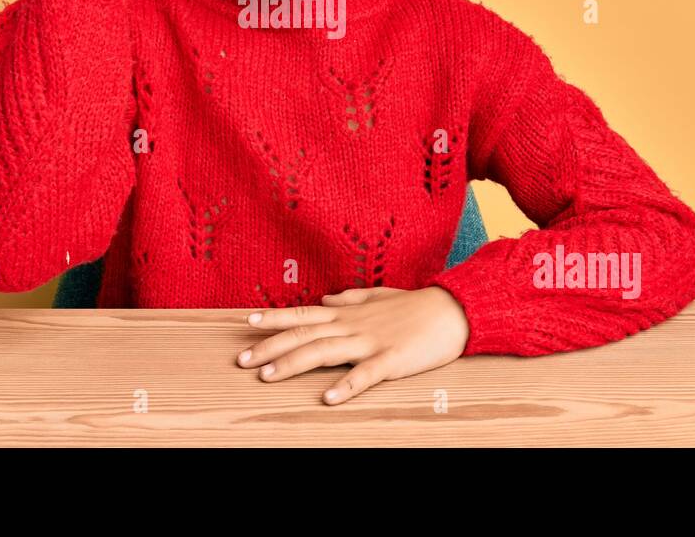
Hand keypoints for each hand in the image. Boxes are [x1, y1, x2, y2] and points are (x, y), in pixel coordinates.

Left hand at [235, 286, 470, 404]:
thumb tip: (325, 299)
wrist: (453, 310)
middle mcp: (352, 325)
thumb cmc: (415, 306)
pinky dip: (346, 386)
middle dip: (270, 347)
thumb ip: (350, 298)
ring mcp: (370, 342)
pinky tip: (328, 398)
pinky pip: (365, 375)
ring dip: (293, 364)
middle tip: (241, 361)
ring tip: (268, 378)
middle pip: (304, 335)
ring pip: (324, 352)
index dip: (274, 318)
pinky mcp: (391, 360)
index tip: (246, 322)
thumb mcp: (378, 296)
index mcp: (348, 312)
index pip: (302, 314)